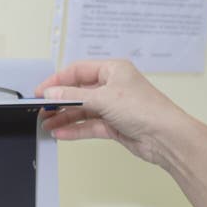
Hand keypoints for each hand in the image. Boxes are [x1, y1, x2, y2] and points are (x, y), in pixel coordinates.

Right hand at [36, 60, 187, 165]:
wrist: (164, 137)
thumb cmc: (145, 109)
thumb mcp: (104, 98)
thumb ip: (74, 96)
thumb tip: (52, 93)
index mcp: (113, 70)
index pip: (77, 71)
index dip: (57, 81)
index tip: (41, 91)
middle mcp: (112, 87)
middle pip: (78, 92)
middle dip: (59, 102)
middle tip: (41, 110)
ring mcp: (112, 107)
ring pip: (81, 111)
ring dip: (63, 118)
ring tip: (46, 124)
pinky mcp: (112, 125)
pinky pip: (87, 126)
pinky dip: (74, 130)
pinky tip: (60, 133)